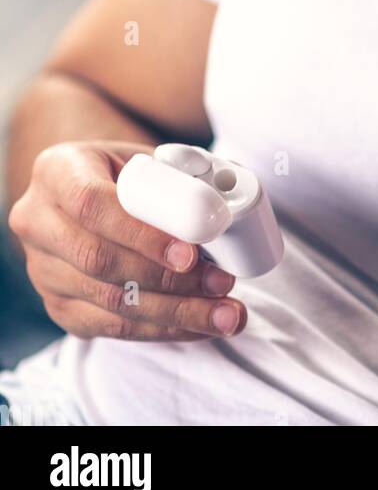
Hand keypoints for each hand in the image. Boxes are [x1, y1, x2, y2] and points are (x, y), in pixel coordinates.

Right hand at [7, 140, 246, 341]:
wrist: (92, 192)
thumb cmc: (127, 172)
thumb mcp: (146, 159)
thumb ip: (179, 174)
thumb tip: (226, 199)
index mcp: (57, 171)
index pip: (92, 205)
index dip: (142, 234)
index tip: (191, 253)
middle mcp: (38, 221)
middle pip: (99, 261)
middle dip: (169, 281)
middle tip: (222, 284)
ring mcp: (43, 270)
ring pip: (108, 302)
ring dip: (175, 313)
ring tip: (226, 314)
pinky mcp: (58, 306)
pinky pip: (110, 328)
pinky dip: (161, 330)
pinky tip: (200, 327)